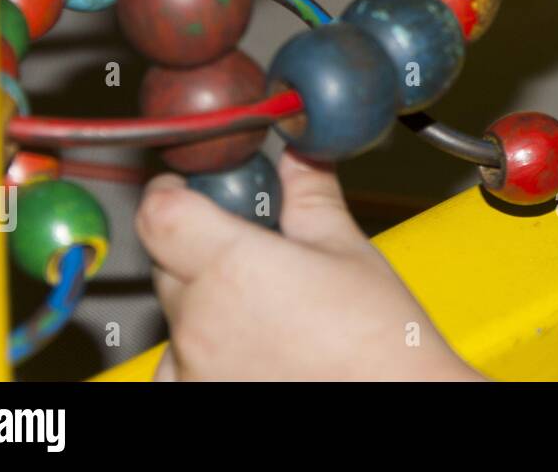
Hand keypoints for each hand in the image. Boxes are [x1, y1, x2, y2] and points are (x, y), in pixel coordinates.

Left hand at [136, 153, 483, 380]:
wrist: (397, 401)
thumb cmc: (380, 344)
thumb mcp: (347, 249)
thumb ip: (309, 193)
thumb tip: (297, 156)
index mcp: (232, 267)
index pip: (159, 212)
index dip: (172, 192)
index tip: (190, 190)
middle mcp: (200, 321)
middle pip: (169, 261)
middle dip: (202, 248)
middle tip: (253, 253)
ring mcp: (192, 369)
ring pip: (176, 315)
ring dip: (204, 303)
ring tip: (264, 310)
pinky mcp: (196, 399)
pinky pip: (176, 365)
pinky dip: (199, 352)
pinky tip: (246, 346)